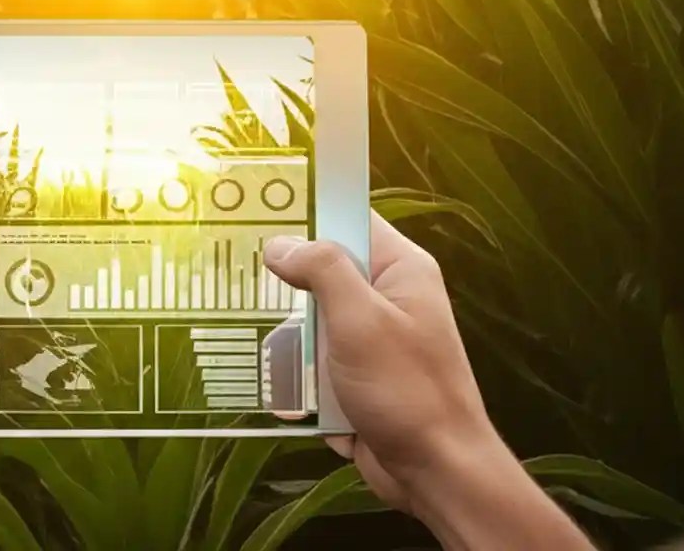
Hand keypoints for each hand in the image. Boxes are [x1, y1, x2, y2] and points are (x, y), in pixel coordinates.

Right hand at [262, 212, 494, 512]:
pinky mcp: (357, 374)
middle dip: (289, 283)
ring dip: (291, 335)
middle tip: (248, 281)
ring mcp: (372, 338)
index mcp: (400, 269)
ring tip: (258, 337)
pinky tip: (278, 379)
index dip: (309, 213)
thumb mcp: (359, 320)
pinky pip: (315, 358)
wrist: (436, 471)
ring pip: (312, 318)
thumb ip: (321, 270)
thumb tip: (280, 244)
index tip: (259, 213)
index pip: (349, 218)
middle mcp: (388, 297)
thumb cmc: (407, 390)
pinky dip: (298, 369)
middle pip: (324, 270)